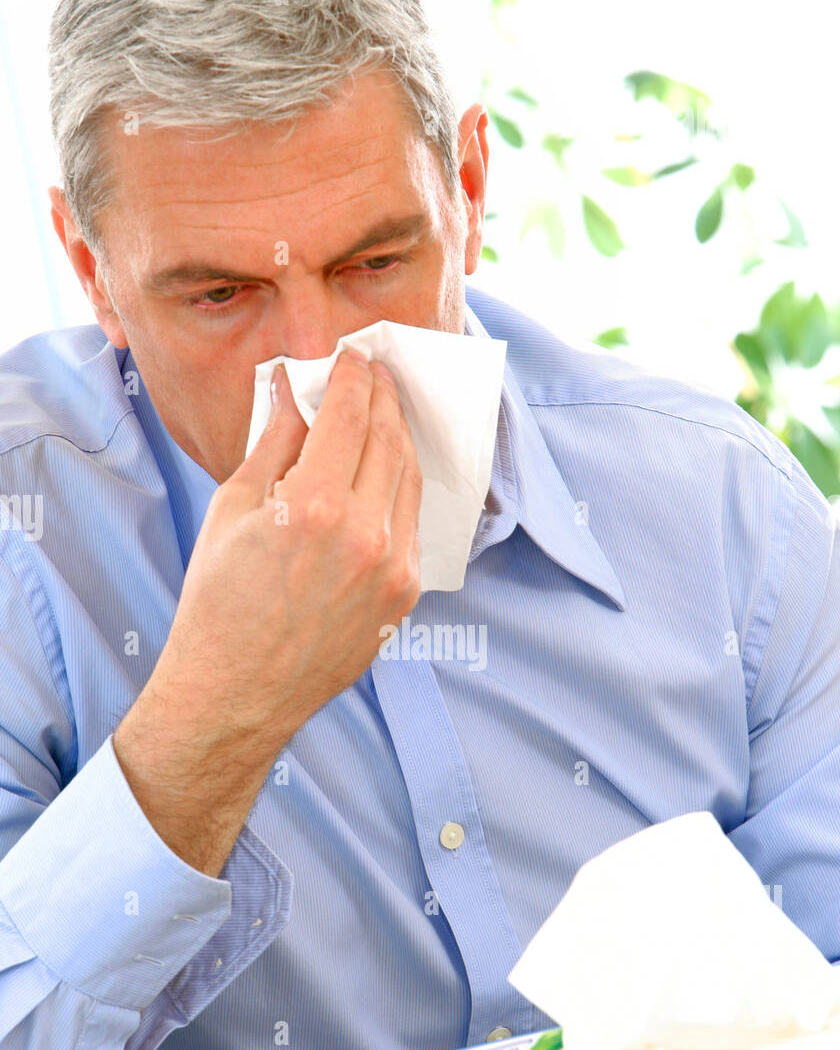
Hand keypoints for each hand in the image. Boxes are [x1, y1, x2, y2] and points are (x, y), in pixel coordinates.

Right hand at [152, 348, 422, 755]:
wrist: (236, 693)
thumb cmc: (219, 603)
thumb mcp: (232, 510)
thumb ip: (273, 442)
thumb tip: (290, 388)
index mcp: (316, 507)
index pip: (351, 415)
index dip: (354, 377)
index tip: (352, 357)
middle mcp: (366, 536)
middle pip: (390, 441)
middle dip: (383, 399)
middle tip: (375, 375)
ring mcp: (393, 570)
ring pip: (410, 481)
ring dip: (398, 439)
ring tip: (382, 416)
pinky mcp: (404, 597)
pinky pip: (411, 526)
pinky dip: (400, 490)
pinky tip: (383, 475)